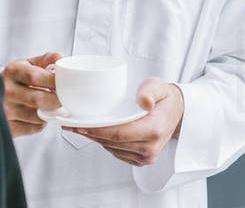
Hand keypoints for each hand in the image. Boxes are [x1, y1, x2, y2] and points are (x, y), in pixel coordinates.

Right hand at [1, 51, 62, 136]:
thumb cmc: (14, 78)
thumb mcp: (26, 64)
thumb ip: (46, 59)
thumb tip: (62, 59)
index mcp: (12, 72)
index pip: (36, 77)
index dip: (54, 81)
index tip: (66, 84)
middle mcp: (6, 91)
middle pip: (39, 100)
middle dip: (56, 100)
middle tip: (64, 99)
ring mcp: (6, 111)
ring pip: (38, 116)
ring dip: (50, 112)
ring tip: (50, 105)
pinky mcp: (9, 127)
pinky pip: (34, 128)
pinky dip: (42, 123)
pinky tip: (38, 115)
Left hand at [64, 77, 183, 165]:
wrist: (175, 112)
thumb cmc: (164, 98)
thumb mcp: (159, 86)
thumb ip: (150, 91)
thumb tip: (143, 101)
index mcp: (153, 130)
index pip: (118, 133)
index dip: (96, 130)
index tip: (78, 124)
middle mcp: (149, 148)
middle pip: (111, 142)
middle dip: (88, 133)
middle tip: (69, 123)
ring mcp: (145, 156)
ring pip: (111, 148)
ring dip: (93, 138)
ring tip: (76, 126)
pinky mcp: (139, 159)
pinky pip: (115, 152)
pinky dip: (103, 142)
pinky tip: (92, 133)